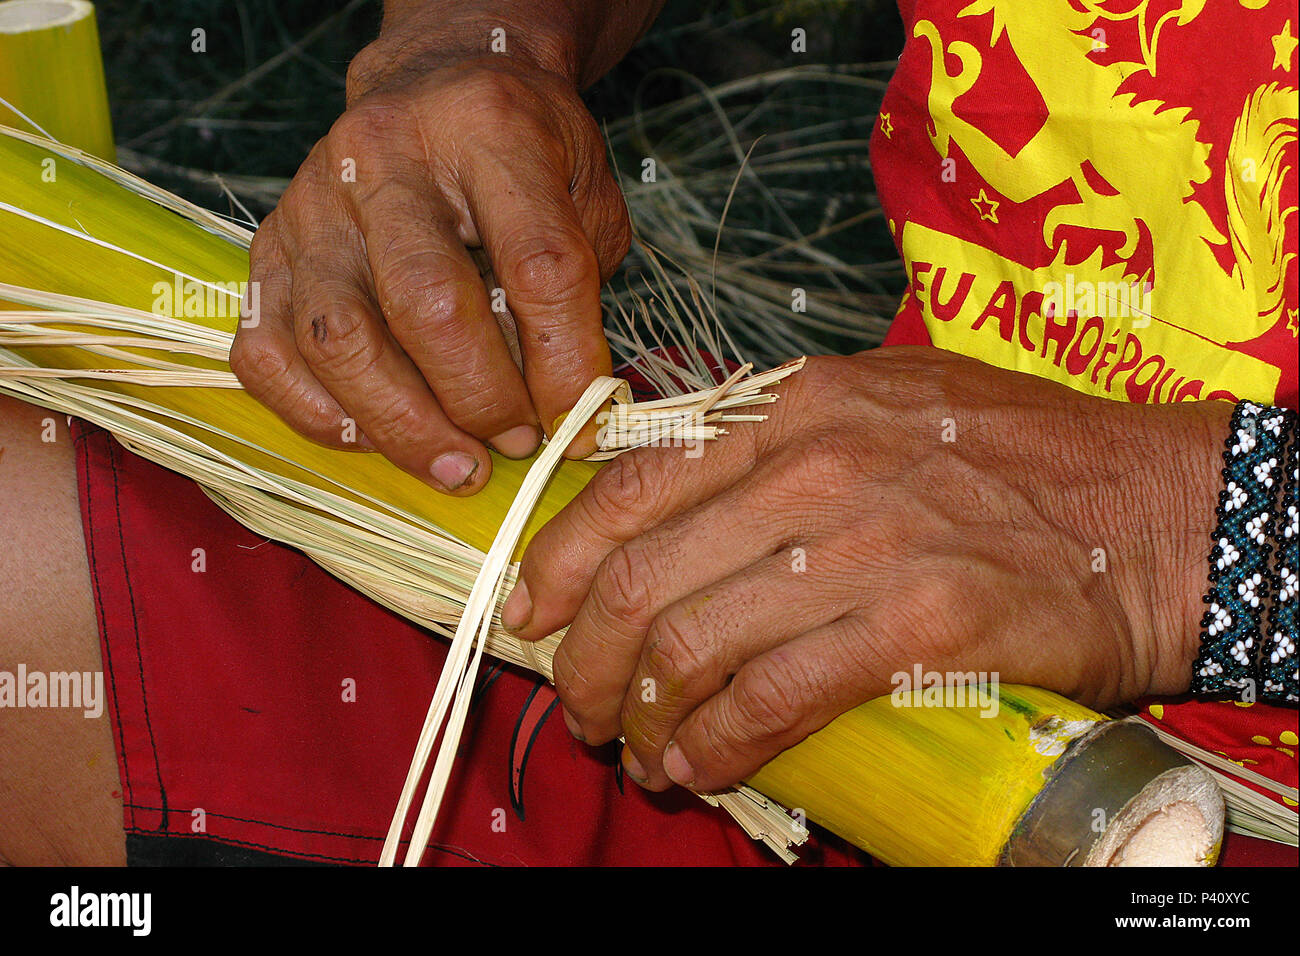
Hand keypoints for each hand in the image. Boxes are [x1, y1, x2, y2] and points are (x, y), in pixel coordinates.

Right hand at [231, 44, 630, 492]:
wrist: (434, 82)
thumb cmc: (520, 150)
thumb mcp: (583, 193)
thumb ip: (580, 291)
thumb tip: (568, 411)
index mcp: (488, 129)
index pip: (538, 265)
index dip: (566, 364)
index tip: (581, 423)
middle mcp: (384, 159)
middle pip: (426, 305)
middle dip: (481, 400)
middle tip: (517, 441)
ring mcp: (313, 205)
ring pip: (339, 339)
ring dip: (405, 426)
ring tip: (457, 465)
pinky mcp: (266, 248)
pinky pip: (266, 354)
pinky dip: (318, 416)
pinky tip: (374, 435)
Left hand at [502, 348, 1228, 790]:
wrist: (1162, 508)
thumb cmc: (1023, 455)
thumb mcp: (888, 399)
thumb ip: (782, 435)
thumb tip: (682, 493)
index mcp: (799, 403)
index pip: (635, 480)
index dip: (564, 555)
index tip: (534, 605)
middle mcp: (816, 463)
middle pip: (645, 572)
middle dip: (587, 655)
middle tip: (580, 700)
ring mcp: (865, 542)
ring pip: (693, 641)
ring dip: (644, 712)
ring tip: (639, 746)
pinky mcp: (917, 625)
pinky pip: (774, 698)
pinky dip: (717, 743)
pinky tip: (701, 763)